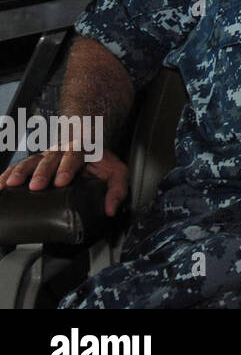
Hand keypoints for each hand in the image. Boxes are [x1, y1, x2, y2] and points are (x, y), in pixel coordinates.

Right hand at [0, 148, 128, 216]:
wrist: (89, 144)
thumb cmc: (101, 161)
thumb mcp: (117, 172)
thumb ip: (117, 189)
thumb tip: (110, 210)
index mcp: (82, 149)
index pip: (74, 156)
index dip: (66, 168)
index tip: (60, 182)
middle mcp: (61, 151)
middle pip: (50, 158)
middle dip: (41, 173)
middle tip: (35, 187)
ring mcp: (46, 156)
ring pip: (31, 160)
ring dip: (19, 172)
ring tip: (9, 185)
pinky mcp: (34, 164)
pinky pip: (18, 167)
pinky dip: (6, 175)